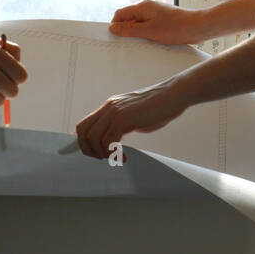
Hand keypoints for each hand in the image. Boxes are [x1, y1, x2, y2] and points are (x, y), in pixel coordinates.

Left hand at [74, 80, 188, 159]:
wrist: (173, 95)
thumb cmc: (159, 108)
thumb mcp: (134, 116)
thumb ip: (121, 125)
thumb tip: (111, 141)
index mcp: (109, 107)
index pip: (83, 124)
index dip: (81, 142)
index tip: (91, 154)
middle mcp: (108, 107)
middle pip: (82, 131)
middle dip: (88, 150)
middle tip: (103, 158)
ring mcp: (115, 112)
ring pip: (93, 137)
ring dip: (101, 153)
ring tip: (115, 157)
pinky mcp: (124, 118)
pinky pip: (109, 141)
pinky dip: (113, 153)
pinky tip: (124, 156)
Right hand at [108, 0, 202, 45]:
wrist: (198, 27)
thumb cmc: (176, 28)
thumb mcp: (149, 31)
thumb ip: (129, 30)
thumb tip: (112, 28)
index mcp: (143, 7)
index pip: (120, 13)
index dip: (115, 25)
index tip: (115, 38)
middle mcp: (148, 8)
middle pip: (129, 19)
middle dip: (126, 31)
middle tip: (127, 45)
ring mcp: (156, 14)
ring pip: (139, 24)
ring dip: (138, 34)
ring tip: (142, 44)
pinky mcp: (163, 21)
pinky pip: (149, 27)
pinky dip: (147, 35)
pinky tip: (151, 43)